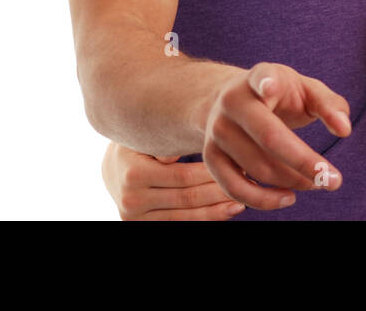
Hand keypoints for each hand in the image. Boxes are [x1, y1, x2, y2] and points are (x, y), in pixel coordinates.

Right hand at [102, 141, 241, 220]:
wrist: (114, 170)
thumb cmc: (140, 147)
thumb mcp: (147, 138)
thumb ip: (166, 145)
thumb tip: (182, 153)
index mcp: (135, 174)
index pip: (184, 176)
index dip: (215, 171)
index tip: (240, 162)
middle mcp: (132, 200)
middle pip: (188, 197)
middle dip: (222, 189)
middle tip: (250, 180)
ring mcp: (136, 218)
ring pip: (188, 215)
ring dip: (218, 208)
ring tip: (244, 198)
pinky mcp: (142, 228)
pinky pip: (181, 225)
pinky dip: (207, 218)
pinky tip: (227, 211)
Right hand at [201, 62, 351, 210]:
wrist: (232, 101)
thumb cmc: (280, 95)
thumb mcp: (306, 90)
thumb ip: (330, 104)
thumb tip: (344, 129)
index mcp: (259, 76)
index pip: (261, 76)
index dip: (265, 81)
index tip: (269, 86)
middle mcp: (233, 101)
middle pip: (269, 136)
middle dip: (304, 162)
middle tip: (334, 180)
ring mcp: (218, 130)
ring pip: (257, 166)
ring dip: (292, 181)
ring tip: (317, 183)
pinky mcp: (210, 157)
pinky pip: (234, 187)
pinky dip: (263, 199)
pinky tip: (288, 197)